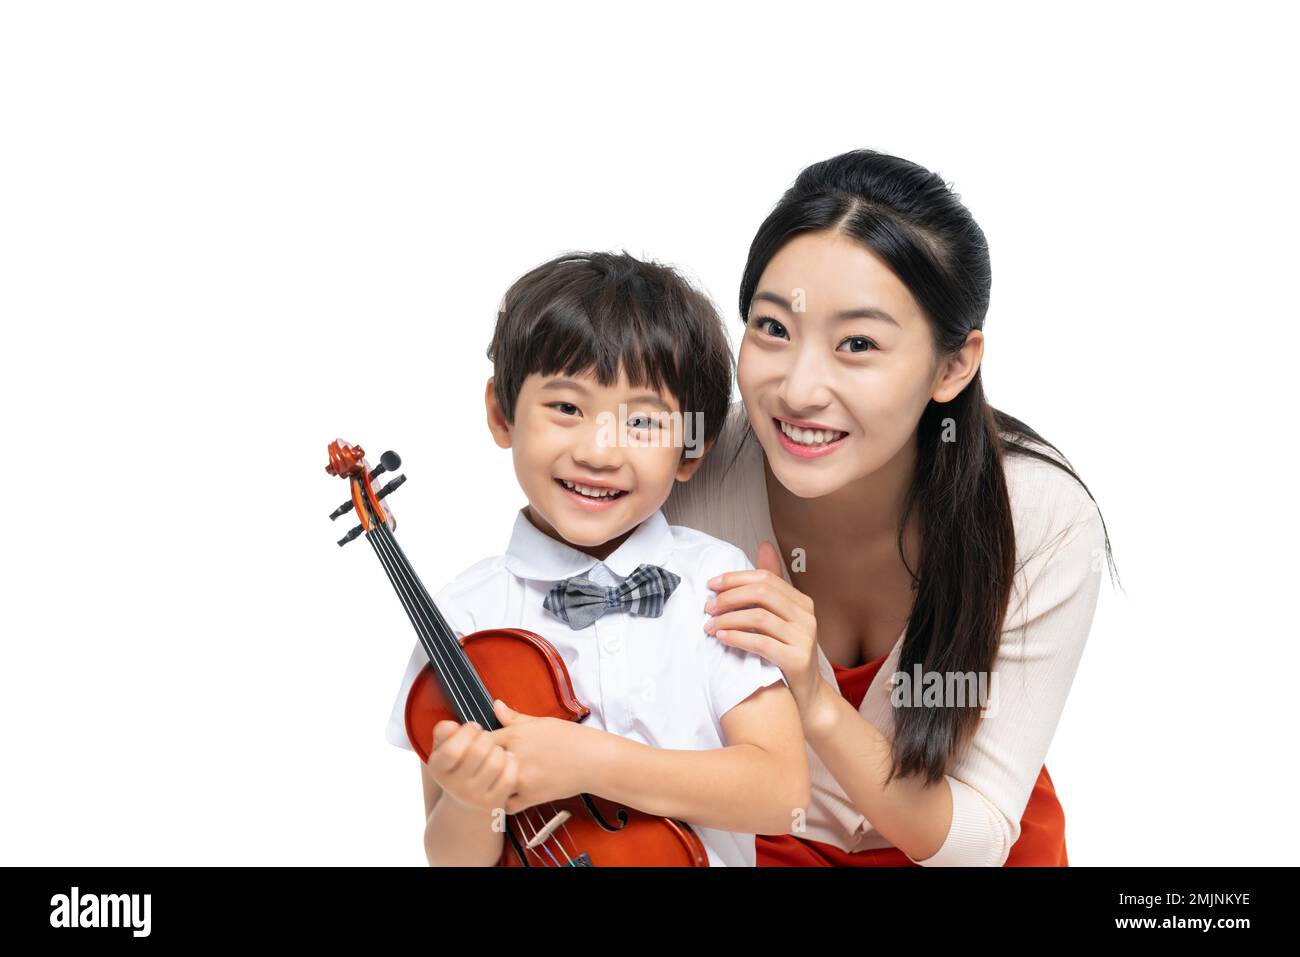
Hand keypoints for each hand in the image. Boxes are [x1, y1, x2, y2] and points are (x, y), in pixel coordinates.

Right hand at [426, 719, 518, 813]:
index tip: (473, 727)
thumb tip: (453, 725)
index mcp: (438, 769)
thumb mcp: (444, 747)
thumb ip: (444, 731)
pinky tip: (506, 759)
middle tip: (486, 738)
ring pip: (495, 763)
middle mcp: (453, 786)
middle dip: (486, 737)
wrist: (466, 802)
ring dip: (499, 750)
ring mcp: (474, 797)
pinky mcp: (493, 802)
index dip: (467, 732)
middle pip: (478, 752)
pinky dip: (511, 763)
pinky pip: (509, 777)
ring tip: (495, 749)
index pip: (452, 750)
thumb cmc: (457, 764)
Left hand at [489, 699, 598, 813]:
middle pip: (481, 762)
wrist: (593, 760)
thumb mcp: (541, 722)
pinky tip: (511, 793)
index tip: (486, 747)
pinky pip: (506, 805)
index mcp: (516, 735)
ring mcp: (522, 779)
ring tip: (498, 779)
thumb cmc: (571, 739)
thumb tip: (496, 705)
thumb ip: (514, 717)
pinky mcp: (530, 797)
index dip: (480, 744)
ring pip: (491, 784)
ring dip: (492, 782)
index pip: (481, 740)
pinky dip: (506, 801)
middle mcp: (516, 757)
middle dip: (483, 763)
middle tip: (488, 764)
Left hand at [704, 540, 834, 724]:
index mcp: (802, 602)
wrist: (806, 697)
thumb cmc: (786, 655)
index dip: (735, 578)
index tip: (711, 585)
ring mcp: (804, 638)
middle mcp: (807, 616)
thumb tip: (764, 547)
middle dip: (729, 597)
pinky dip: (736, 637)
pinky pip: (761, 642)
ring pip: (759, 616)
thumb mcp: (779, 620)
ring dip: (727, 618)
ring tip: (708, 625)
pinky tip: (721, 637)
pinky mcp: (797, 659)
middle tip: (707, 607)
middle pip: (762, 593)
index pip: (766, 578)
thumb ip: (770, 589)